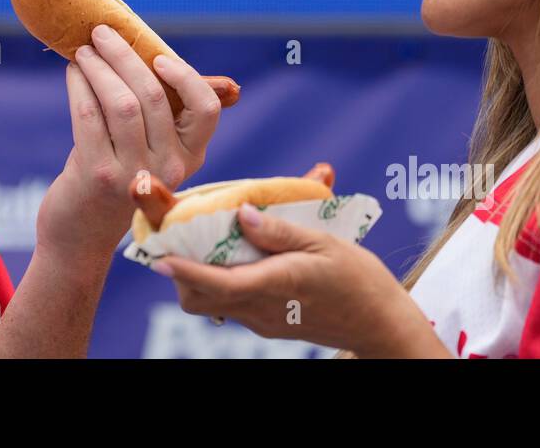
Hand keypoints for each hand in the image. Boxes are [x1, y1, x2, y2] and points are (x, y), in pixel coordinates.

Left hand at [35, 24, 221, 265]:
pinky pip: (89, 115)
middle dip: (123, 56)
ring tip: (83, 52)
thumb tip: (160, 55)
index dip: (184, 76)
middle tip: (101, 34)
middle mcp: (170, 167)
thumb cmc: (117, 175)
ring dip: (98, 68)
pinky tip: (73, 73)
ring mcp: (134, 173)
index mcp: (191, 155)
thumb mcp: (148, 149)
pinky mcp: (99, 175)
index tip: (156, 57)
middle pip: (153, 95)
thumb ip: (160, 111)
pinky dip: (79, 86)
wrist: (82, 234)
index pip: (206, 109)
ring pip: (120, 102)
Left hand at [152, 204, 450, 356]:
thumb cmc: (359, 280)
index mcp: (276, 285)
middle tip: (178, 236)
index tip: (159, 256)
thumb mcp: (325, 243)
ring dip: (198, 276)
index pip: (218, 283)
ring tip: (202, 241)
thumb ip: (280, 230)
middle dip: (180, 271)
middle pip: (200, 299)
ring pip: (211, 304)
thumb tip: (242, 214)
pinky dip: (220, 281)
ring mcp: (262, 320)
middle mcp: (261, 309)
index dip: (185, 271)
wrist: (380, 325)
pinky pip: (231, 304)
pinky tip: (235, 256)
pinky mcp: (267, 324)